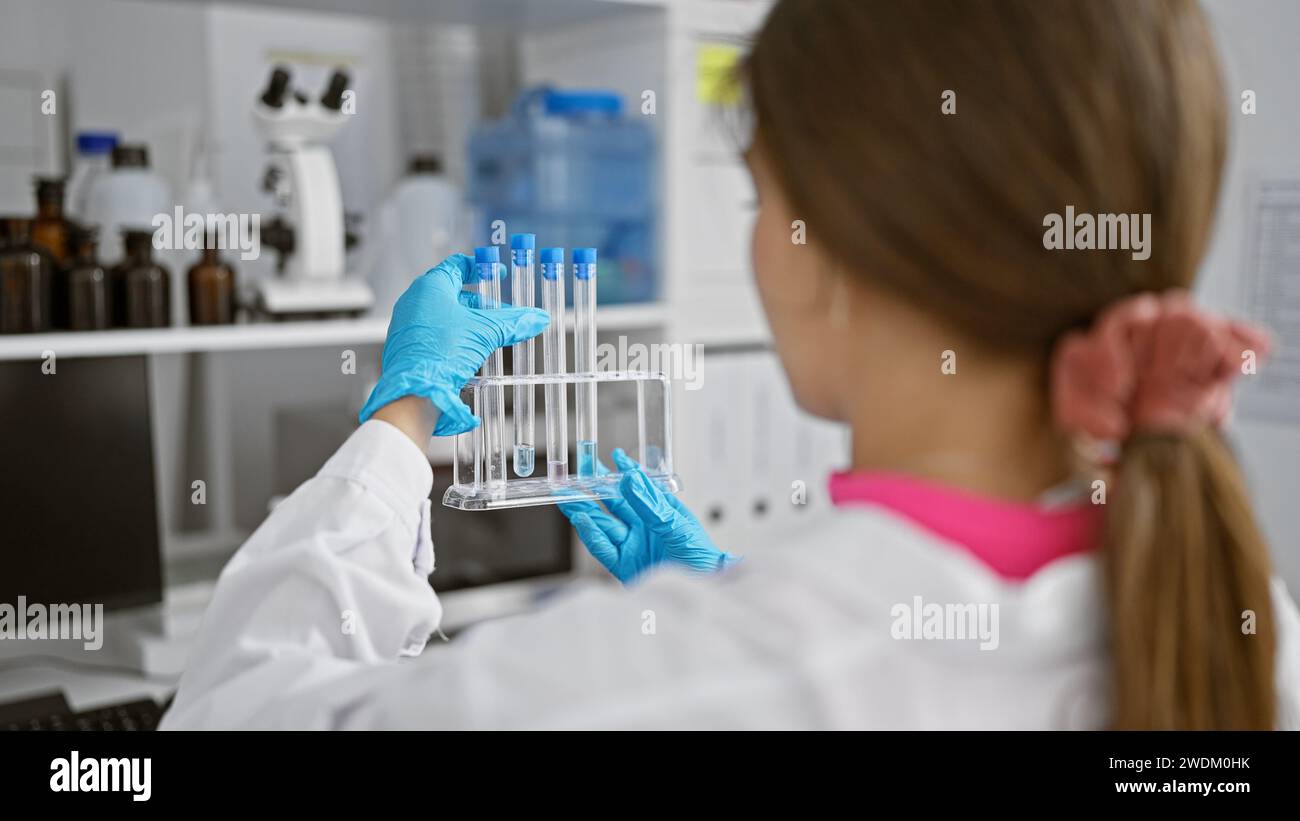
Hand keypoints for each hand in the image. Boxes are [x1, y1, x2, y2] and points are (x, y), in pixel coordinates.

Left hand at [359, 254, 548, 435]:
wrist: (415, 391)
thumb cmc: (440, 353)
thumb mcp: (485, 333)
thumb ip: (513, 323)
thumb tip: (537, 318)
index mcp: (430, 287)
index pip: (457, 265)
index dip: (481, 268)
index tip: (497, 274)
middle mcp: (415, 302)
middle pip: (455, 294)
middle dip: (483, 304)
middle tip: (503, 314)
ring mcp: (409, 325)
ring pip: (446, 316)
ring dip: (471, 322)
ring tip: (491, 335)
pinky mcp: (409, 346)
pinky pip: (436, 334)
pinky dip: (456, 336)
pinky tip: (471, 351)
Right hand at [559, 449, 738, 583]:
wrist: (706, 591)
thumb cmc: (703, 560)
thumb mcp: (678, 527)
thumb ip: (651, 505)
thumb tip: (632, 480)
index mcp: (661, 514)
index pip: (639, 488)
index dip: (625, 472)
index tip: (614, 457)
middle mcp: (645, 529)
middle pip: (614, 505)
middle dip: (594, 490)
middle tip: (577, 475)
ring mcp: (633, 547)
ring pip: (603, 524)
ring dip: (585, 510)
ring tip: (568, 496)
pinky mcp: (625, 567)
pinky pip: (603, 549)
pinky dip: (591, 534)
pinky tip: (582, 520)